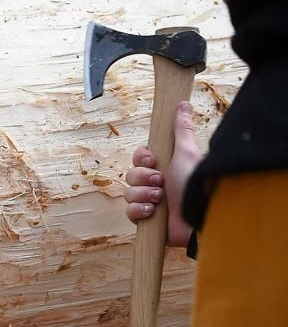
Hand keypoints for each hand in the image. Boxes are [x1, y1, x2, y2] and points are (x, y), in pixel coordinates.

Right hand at [124, 101, 201, 246]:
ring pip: (129, 194)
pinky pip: (130, 212)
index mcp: (165, 167)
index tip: (152, 161)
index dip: (141, 159)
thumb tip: (183, 105)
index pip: (139, 158)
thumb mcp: (187, 153)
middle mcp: (156, 184)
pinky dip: (140, 211)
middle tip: (160, 182)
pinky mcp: (147, 221)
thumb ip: (181, 129)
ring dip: (143, 195)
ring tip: (159, 199)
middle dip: (143, 178)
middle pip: (131, 174)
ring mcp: (151, 202)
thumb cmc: (194, 185)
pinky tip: (153, 212)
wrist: (197, 219)